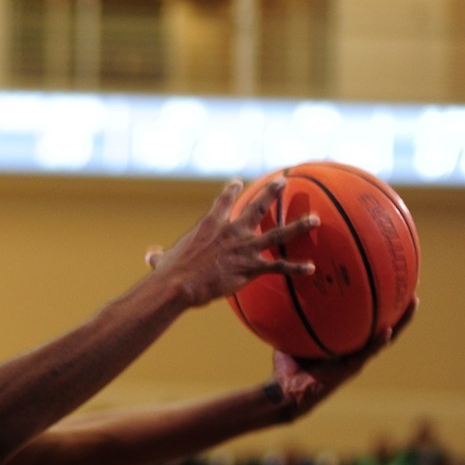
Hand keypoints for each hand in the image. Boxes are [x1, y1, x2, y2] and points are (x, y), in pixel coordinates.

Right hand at [145, 179, 318, 308]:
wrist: (179, 284)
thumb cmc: (169, 272)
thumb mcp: (162, 260)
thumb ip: (159, 255)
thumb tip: (150, 255)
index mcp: (210, 225)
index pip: (223, 201)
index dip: (231, 190)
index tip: (238, 182)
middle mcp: (231, 232)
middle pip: (257, 207)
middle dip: (271, 193)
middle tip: (283, 181)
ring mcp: (244, 249)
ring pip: (278, 234)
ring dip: (298, 226)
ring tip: (315, 219)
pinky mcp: (251, 267)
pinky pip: (278, 267)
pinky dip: (295, 267)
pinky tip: (310, 267)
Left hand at [271, 297, 415, 416]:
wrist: (285, 392)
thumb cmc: (286, 366)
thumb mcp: (290, 335)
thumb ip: (292, 317)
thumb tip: (284, 292)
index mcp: (344, 342)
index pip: (365, 321)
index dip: (378, 306)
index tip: (390, 285)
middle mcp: (355, 349)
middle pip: (383, 325)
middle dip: (399, 308)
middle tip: (411, 288)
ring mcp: (356, 359)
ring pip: (385, 338)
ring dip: (401, 322)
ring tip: (412, 303)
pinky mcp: (351, 368)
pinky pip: (368, 352)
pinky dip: (378, 341)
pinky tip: (388, 330)